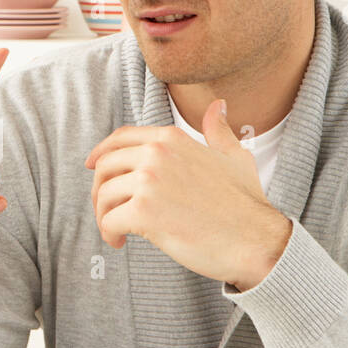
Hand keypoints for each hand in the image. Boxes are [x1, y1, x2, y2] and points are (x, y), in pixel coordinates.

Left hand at [85, 99, 291, 290]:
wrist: (256, 240)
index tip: (92, 168)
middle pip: (105, 166)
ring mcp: (149, 181)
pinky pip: (109, 221)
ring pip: (103, 195)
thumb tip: (217, 107)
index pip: (120, 138)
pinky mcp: (144, 212)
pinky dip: (109, 233)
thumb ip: (218, 131)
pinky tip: (121, 241)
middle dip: (100, 190)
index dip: (100, 153)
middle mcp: (157, 154)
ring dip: (104, 216)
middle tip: (109, 211)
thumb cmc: (246, 204)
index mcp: (172, 138)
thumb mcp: (235, 157)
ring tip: (117, 231)